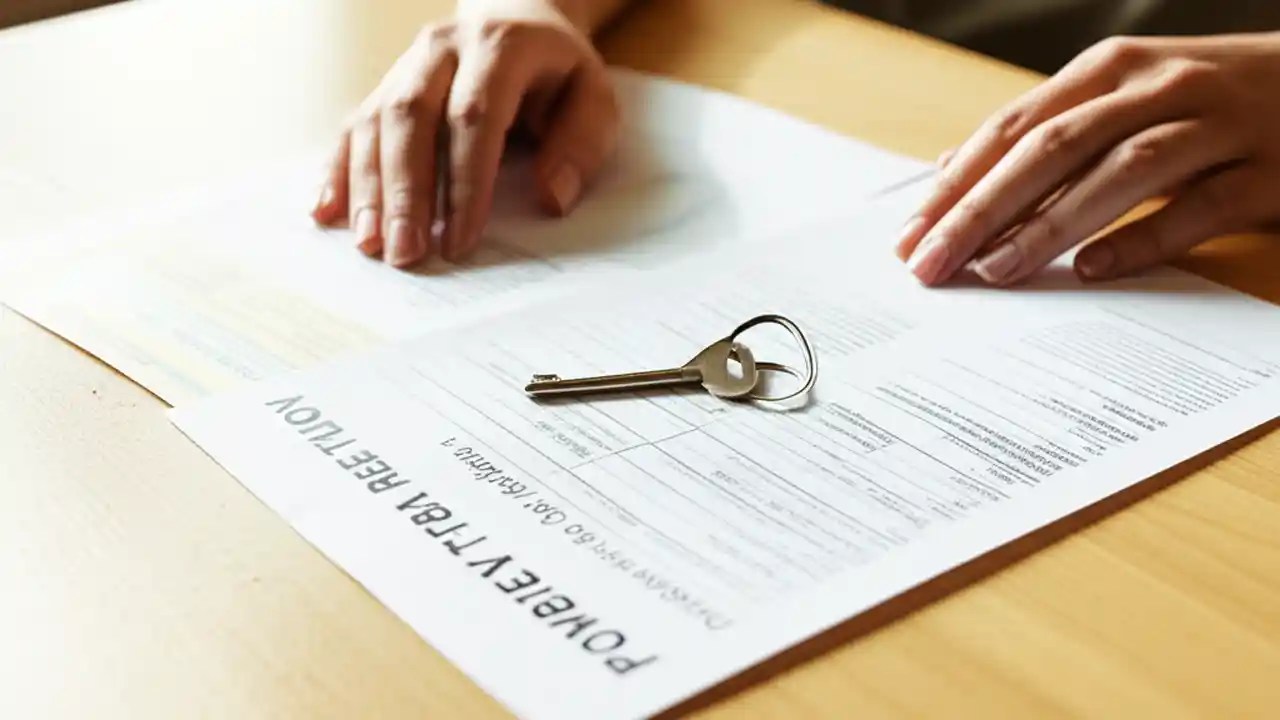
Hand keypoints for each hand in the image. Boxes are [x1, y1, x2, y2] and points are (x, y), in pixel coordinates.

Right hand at [311, 2, 619, 266]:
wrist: (515, 18)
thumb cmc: (556, 72)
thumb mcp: (592, 99)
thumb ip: (580, 146)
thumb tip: (550, 197)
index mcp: (499, 47)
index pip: (474, 118)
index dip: (465, 183)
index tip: (461, 239)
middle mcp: (442, 48)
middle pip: (411, 119)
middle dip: (406, 192)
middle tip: (405, 252)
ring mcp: (406, 65)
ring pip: (376, 123)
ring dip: (369, 189)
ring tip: (371, 245)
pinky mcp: (384, 86)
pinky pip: (354, 126)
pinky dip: (339, 172)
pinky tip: (328, 213)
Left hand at [897, 33, 1279, 285]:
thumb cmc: (1205, 103)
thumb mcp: (1119, 101)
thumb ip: (1040, 135)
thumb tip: (949, 172)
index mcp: (1111, 69)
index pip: (1014, 127)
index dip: (956, 182)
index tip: (909, 236)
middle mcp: (1158, 87)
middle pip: (1053, 148)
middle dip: (981, 209)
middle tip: (931, 264)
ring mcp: (1218, 125)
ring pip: (1122, 171)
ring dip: (1050, 224)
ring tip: (995, 271)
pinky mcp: (1268, 170)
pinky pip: (1200, 207)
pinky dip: (1143, 239)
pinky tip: (1092, 270)